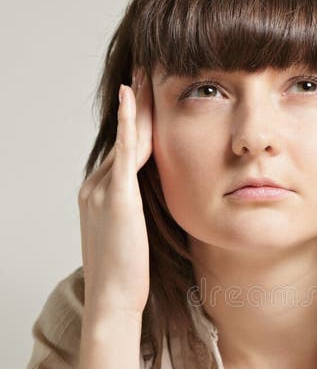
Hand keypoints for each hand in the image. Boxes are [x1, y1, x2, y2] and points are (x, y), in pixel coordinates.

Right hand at [77, 67, 153, 320]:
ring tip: (147, 72)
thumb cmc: (130, 277)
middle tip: (148, 67)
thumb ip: (145, 212)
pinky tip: (133, 98)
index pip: (124, 150)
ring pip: (126, 139)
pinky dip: (128, 123)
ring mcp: (102, 190)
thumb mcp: (138, 235)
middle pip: (124, 137)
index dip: (137, 120)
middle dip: (138, 103)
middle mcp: (96, 187)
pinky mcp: (117, 198)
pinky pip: (124, 153)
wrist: (114, 300)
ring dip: (138, 105)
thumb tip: (168, 200)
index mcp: (100, 195)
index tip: (150, 94)